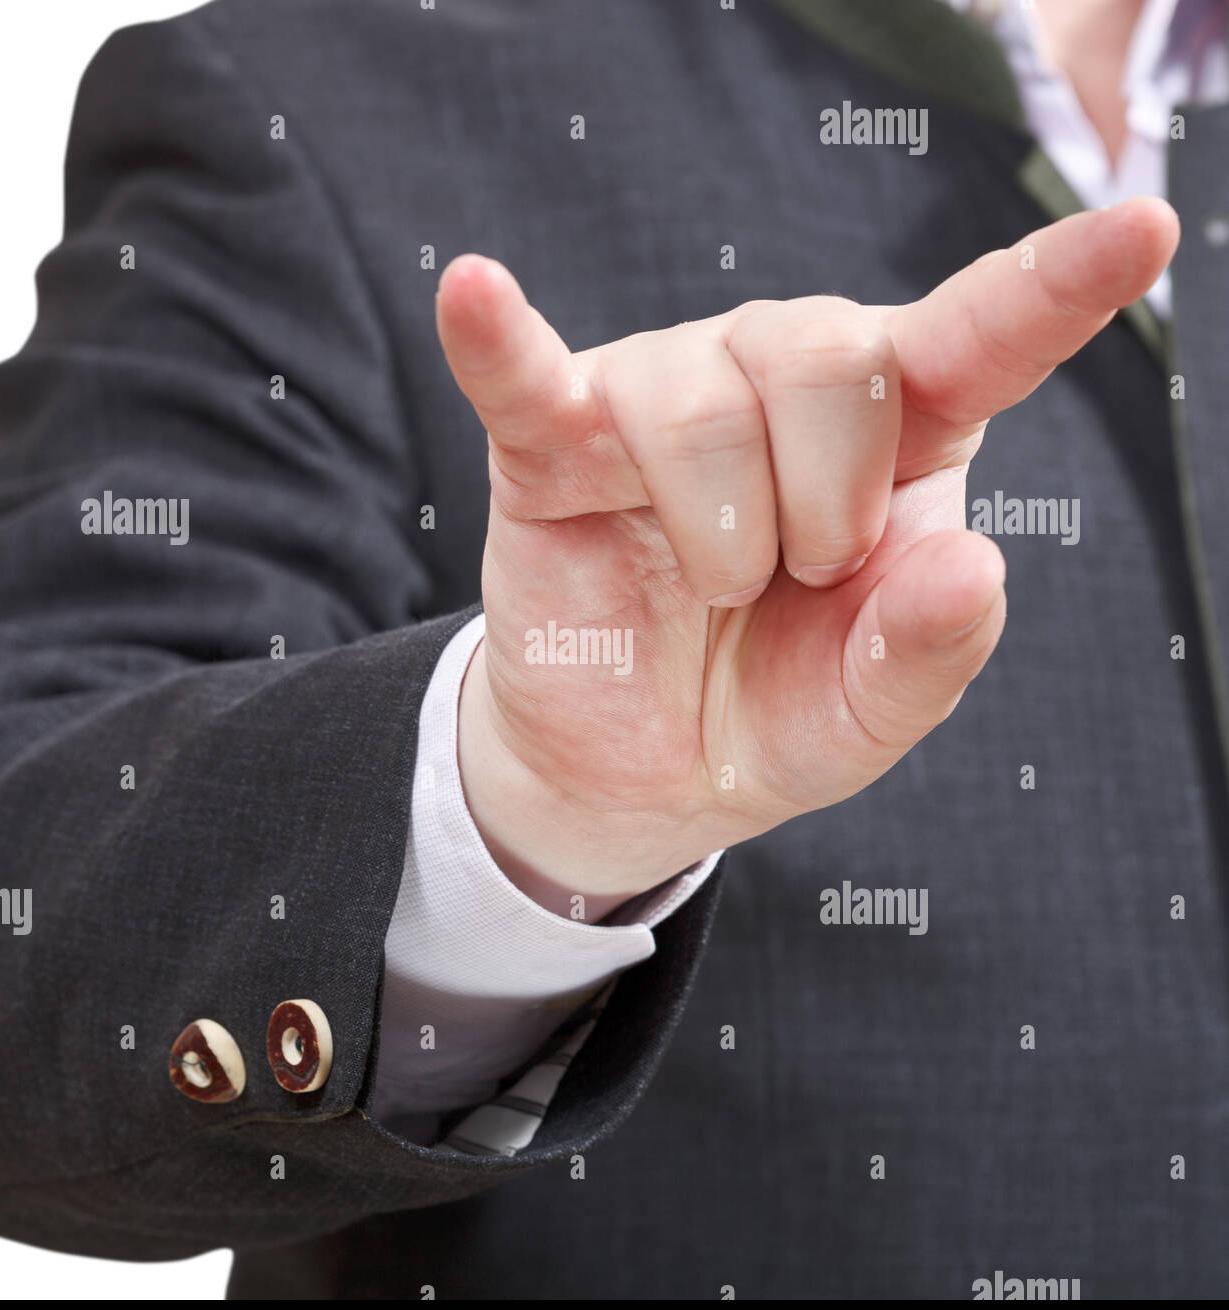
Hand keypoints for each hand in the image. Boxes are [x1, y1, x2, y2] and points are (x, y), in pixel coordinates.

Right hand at [436, 198, 1178, 916]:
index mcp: (892, 440)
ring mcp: (661, 400)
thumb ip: (930, 651)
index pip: (978, 339)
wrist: (638, 769)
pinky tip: (475, 296)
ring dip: (722, 525)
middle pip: (831, 353)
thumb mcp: (870, 712)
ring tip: (715, 585)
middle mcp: (781, 386)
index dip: (1057, 287)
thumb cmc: (766, 713)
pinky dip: (500, 341)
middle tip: (796, 580)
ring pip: (700, 395)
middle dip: (826, 500)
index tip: (1142, 231)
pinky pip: (526, 378)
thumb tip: (970, 565)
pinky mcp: (554, 444)